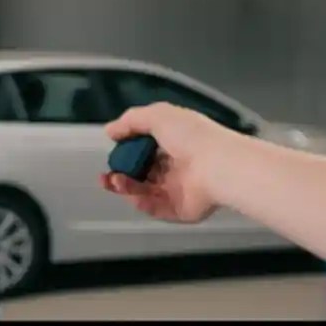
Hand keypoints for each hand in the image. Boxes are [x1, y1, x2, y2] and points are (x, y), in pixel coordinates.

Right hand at [99, 102, 230, 223]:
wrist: (219, 166)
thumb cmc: (192, 136)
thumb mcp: (157, 115)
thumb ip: (130, 121)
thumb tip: (110, 131)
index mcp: (174, 142)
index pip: (145, 147)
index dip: (127, 150)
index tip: (113, 150)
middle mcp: (176, 166)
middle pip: (141, 172)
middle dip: (120, 173)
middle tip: (107, 173)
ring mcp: (178, 189)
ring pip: (144, 191)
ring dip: (125, 186)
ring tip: (114, 180)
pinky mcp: (179, 209)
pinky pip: (154, 207)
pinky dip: (139, 201)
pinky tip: (128, 192)